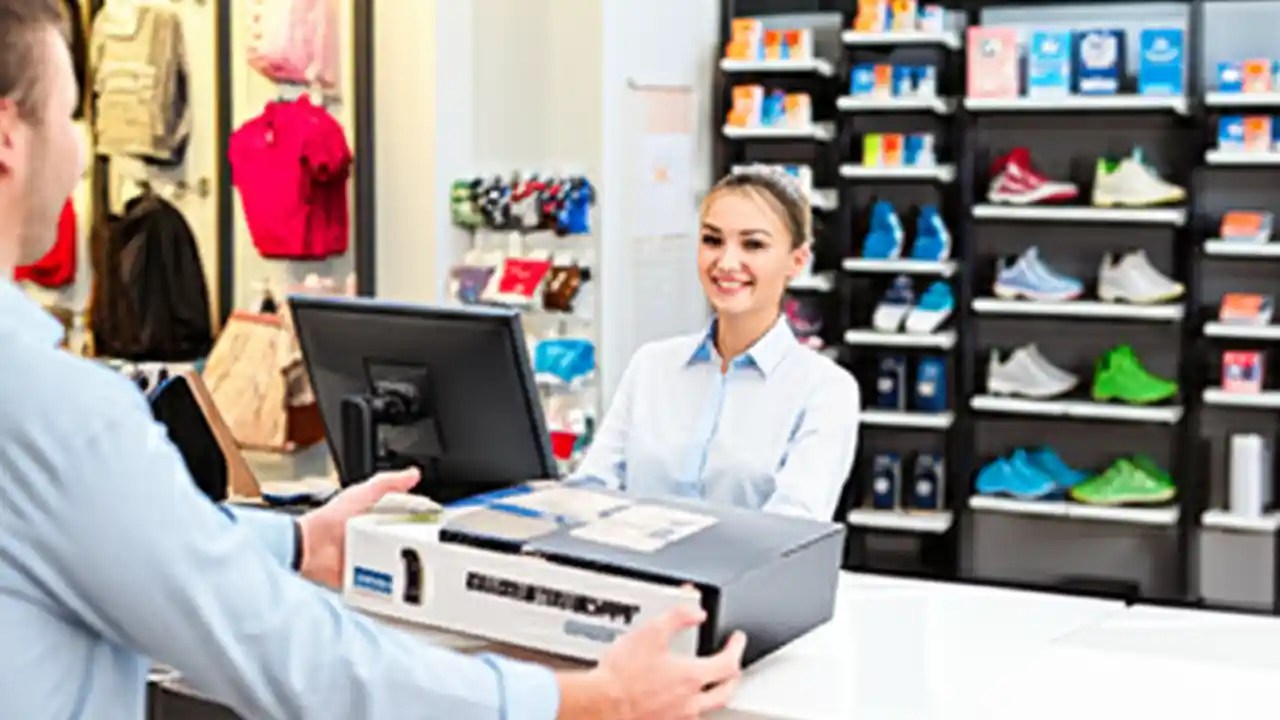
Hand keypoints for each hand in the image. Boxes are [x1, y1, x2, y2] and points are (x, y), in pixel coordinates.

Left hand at [296, 468, 421, 587]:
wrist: (308, 549)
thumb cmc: (329, 520)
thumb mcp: (362, 493)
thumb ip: (387, 483)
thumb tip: (412, 474)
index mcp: (375, 517)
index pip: (405, 515)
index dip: (421, 517)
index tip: (436, 520)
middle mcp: (374, 538)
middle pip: (405, 541)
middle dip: (419, 544)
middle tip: (433, 546)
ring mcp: (369, 560)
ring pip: (398, 564)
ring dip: (407, 565)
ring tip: (420, 565)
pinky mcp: (364, 580)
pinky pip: (383, 585)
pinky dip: (393, 585)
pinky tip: (403, 582)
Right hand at [557, 606, 747, 718]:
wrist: (599, 704)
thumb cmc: (621, 674)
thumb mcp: (650, 632)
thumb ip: (678, 616)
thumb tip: (697, 611)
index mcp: (691, 677)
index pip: (729, 664)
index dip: (737, 649)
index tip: (736, 640)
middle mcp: (689, 702)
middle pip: (726, 692)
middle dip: (733, 675)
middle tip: (731, 663)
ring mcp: (677, 717)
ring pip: (708, 708)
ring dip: (713, 694)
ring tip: (709, 683)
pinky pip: (687, 718)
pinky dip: (691, 707)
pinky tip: (681, 700)